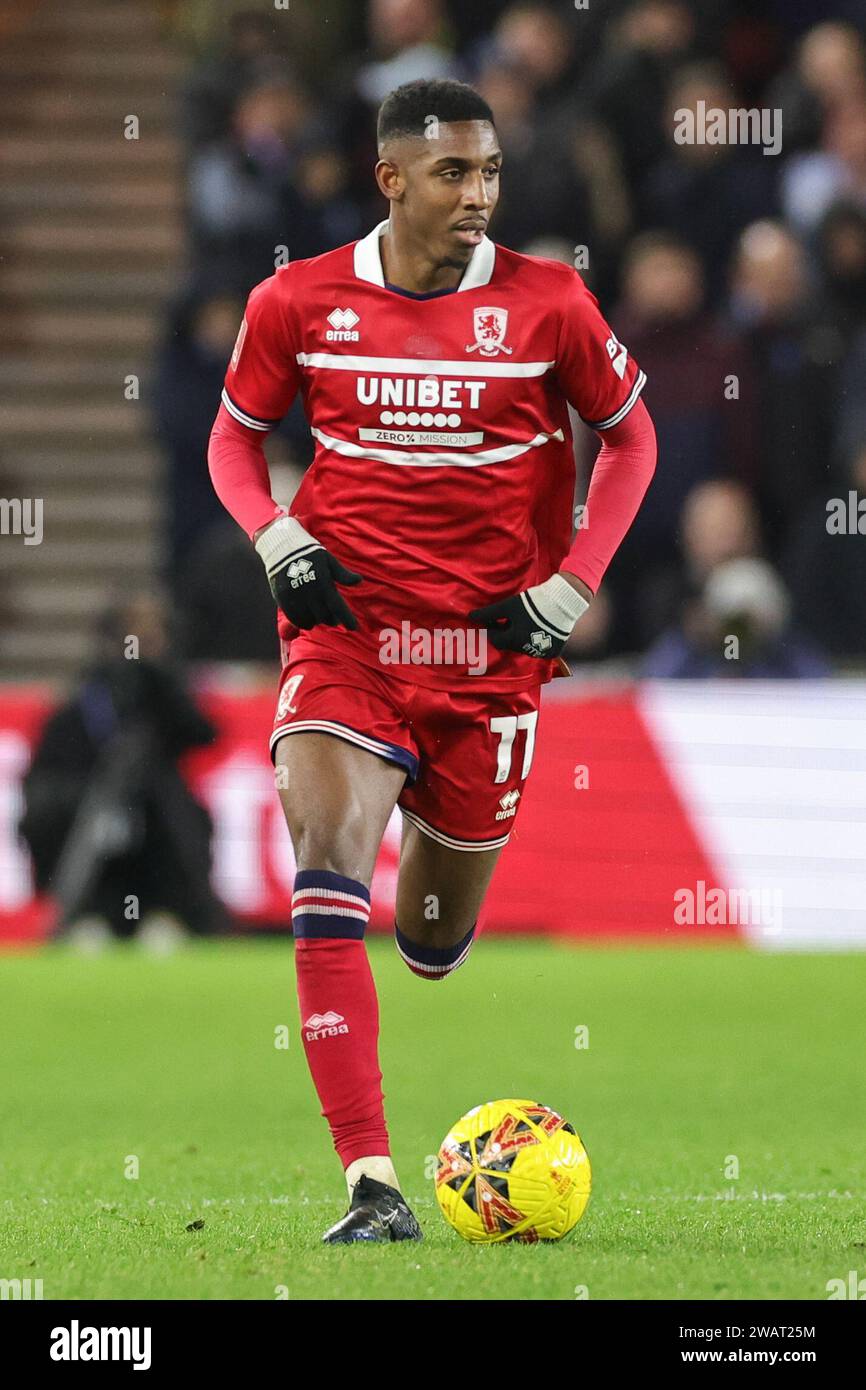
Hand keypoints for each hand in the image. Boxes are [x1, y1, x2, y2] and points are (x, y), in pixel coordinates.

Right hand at [254, 515, 362, 629]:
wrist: (282, 548)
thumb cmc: (310, 553)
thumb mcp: (329, 560)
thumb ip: (342, 574)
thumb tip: (359, 580)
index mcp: (322, 582)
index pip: (337, 606)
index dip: (347, 619)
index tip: (354, 627)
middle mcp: (308, 592)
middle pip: (324, 616)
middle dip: (332, 620)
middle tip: (335, 619)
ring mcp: (294, 597)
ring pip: (309, 620)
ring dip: (318, 621)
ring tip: (321, 617)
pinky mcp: (282, 599)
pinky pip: (294, 619)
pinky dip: (303, 623)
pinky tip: (308, 621)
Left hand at [469, 572, 590, 658]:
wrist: (563, 602)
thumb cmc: (533, 603)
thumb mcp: (509, 606)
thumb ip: (490, 613)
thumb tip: (471, 616)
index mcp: (514, 640)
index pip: (495, 639)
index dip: (494, 628)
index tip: (497, 619)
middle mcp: (526, 650)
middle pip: (510, 644)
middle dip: (508, 633)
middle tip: (513, 619)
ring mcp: (541, 653)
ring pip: (524, 647)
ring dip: (522, 637)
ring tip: (527, 621)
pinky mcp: (554, 652)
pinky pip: (540, 649)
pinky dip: (537, 641)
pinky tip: (540, 628)